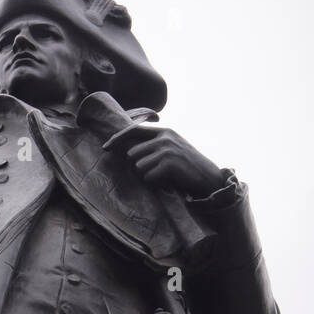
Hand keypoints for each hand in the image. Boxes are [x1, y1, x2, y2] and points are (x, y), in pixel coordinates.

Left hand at [105, 123, 224, 197]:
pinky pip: (148, 177)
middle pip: (132, 153)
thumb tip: (127, 152)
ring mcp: (166, 150)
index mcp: (164, 131)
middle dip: (138, 166)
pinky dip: (155, 182)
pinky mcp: (168, 164)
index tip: (105, 147)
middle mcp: (164, 137)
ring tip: (163, 177)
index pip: (133, 130)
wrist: (208, 177)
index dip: (117, 139)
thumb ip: (152, 146)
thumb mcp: (171, 148)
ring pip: (139, 167)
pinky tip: (168, 181)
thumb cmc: (186, 166)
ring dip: (147, 175)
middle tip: (155, 173)